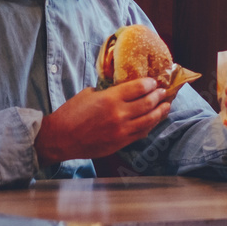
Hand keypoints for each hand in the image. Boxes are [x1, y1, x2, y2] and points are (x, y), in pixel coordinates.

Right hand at [35, 79, 170, 165]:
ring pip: (149, 120)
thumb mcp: (89, 94)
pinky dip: (150, 126)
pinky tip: (154, 121)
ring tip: (166, 106)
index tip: (154, 82)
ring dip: (160, 112)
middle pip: (148, 103)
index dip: (150, 83)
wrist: (61, 138)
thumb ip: (107, 91)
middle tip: (163, 92)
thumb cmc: (71, 114)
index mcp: (110, 98)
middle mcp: (119, 114)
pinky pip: (141, 133)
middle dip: (159, 96)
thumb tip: (121, 88)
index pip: (139, 87)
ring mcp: (122, 131)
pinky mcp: (121, 143)